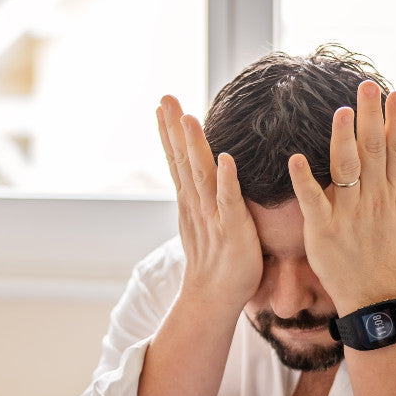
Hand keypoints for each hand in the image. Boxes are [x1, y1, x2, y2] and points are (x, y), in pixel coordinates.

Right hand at [157, 95, 261, 314]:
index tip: (163, 104)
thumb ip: (204, 196)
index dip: (169, 132)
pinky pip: (229, 201)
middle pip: (182, 160)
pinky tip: (225, 159)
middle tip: (165, 98)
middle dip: (172, 128)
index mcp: (192, 200)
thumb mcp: (206, 221)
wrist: (215, 297)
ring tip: (188, 118)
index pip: (178, 160)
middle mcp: (197, 204)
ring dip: (194, 146)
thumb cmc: (217, 260)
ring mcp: (212, 215)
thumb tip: (205, 173)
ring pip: (201, 174)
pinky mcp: (232, 229)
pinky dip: (227, 180)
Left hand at [288, 81, 395, 314]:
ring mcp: (348, 215)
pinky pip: (313, 201)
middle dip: (371, 117)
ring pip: (346, 170)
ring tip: (341, 111)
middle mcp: (374, 201)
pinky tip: (295, 158)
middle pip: (373, 152)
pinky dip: (304, 180)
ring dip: (343, 139)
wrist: (374, 298)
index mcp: (394, 196)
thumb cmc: (392, 259)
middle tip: (366, 86)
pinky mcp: (324, 231)